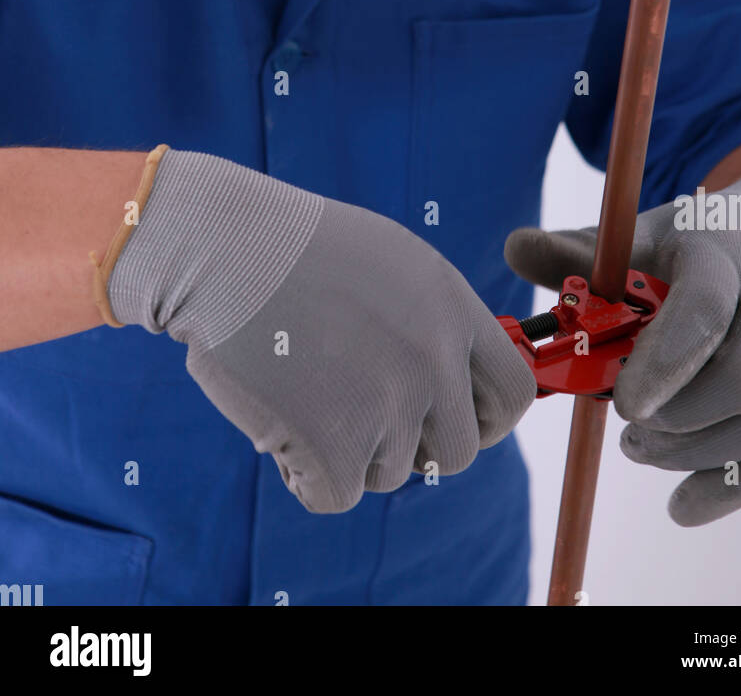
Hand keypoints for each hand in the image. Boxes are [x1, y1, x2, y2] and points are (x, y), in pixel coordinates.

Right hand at [103, 148, 536, 512]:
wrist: (225, 250)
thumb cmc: (294, 249)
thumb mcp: (392, 264)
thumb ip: (433, 322)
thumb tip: (455, 379)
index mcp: (452, 311)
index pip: (512, 393)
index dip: (486, 419)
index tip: (457, 423)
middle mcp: (434, 361)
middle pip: (457, 451)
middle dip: (414, 445)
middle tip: (362, 416)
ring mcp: (389, 405)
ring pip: (390, 471)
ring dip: (349, 449)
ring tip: (304, 387)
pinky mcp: (336, 446)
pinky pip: (336, 494)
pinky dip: (304, 472)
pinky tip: (280, 418)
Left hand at [504, 172, 740, 524]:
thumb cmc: (688, 249)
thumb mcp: (637, 236)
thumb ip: (575, 252)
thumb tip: (513, 249)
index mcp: (720, 259)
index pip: (705, 308)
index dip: (665, 359)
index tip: (623, 401)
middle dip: (676, 418)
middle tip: (624, 428)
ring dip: (691, 453)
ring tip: (638, 447)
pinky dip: (727, 488)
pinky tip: (680, 504)